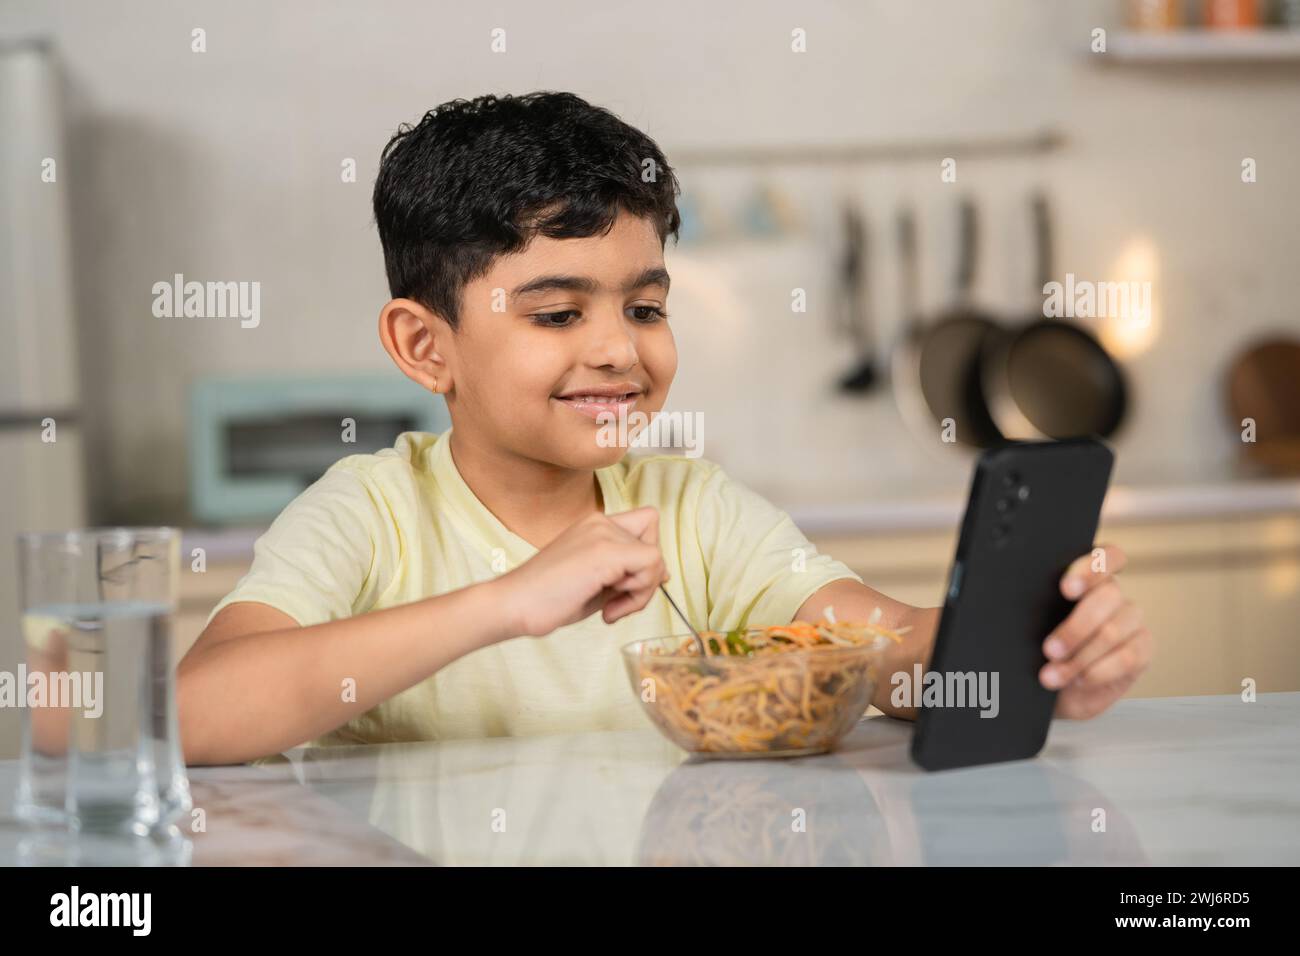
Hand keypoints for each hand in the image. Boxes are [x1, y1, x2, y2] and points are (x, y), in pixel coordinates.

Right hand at [493, 506, 668, 637]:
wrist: (514, 605)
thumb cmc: (548, 600)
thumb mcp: (595, 582)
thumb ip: (625, 574)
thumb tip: (663, 573)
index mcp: (595, 524)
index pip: (645, 525)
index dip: (647, 553)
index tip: (628, 584)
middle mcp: (600, 521)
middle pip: (654, 540)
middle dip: (646, 578)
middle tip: (618, 601)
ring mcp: (603, 533)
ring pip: (655, 556)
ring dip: (641, 591)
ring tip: (610, 609)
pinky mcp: (605, 551)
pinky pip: (651, 565)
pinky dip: (639, 594)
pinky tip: (609, 609)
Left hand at [1042, 543, 1152, 719]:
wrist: (1056, 689)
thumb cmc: (1036, 649)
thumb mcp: (1028, 625)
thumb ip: (1032, 607)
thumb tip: (1015, 606)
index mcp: (1085, 577)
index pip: (1106, 556)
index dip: (1091, 569)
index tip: (1066, 589)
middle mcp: (1112, 593)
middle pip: (1107, 596)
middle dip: (1075, 627)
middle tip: (1049, 649)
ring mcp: (1130, 620)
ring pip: (1112, 631)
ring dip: (1079, 657)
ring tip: (1051, 676)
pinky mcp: (1142, 649)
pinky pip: (1127, 658)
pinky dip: (1097, 672)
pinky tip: (1078, 680)